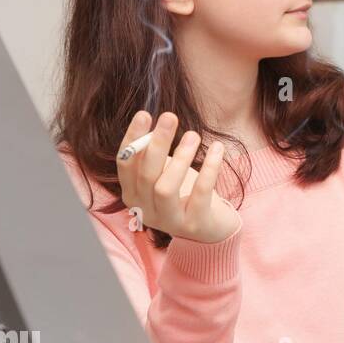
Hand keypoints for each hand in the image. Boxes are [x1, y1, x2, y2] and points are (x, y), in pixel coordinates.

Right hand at [116, 110, 242, 243]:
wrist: (212, 229)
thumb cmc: (186, 192)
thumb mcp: (166, 173)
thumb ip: (154, 155)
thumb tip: (155, 122)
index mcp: (133, 194)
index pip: (125, 164)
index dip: (133, 139)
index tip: (144, 114)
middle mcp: (146, 209)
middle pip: (146, 174)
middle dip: (157, 143)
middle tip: (170, 117)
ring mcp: (169, 221)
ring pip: (165, 187)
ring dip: (180, 158)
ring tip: (193, 135)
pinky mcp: (195, 224)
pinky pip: (200, 192)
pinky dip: (209, 168)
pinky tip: (218, 148)